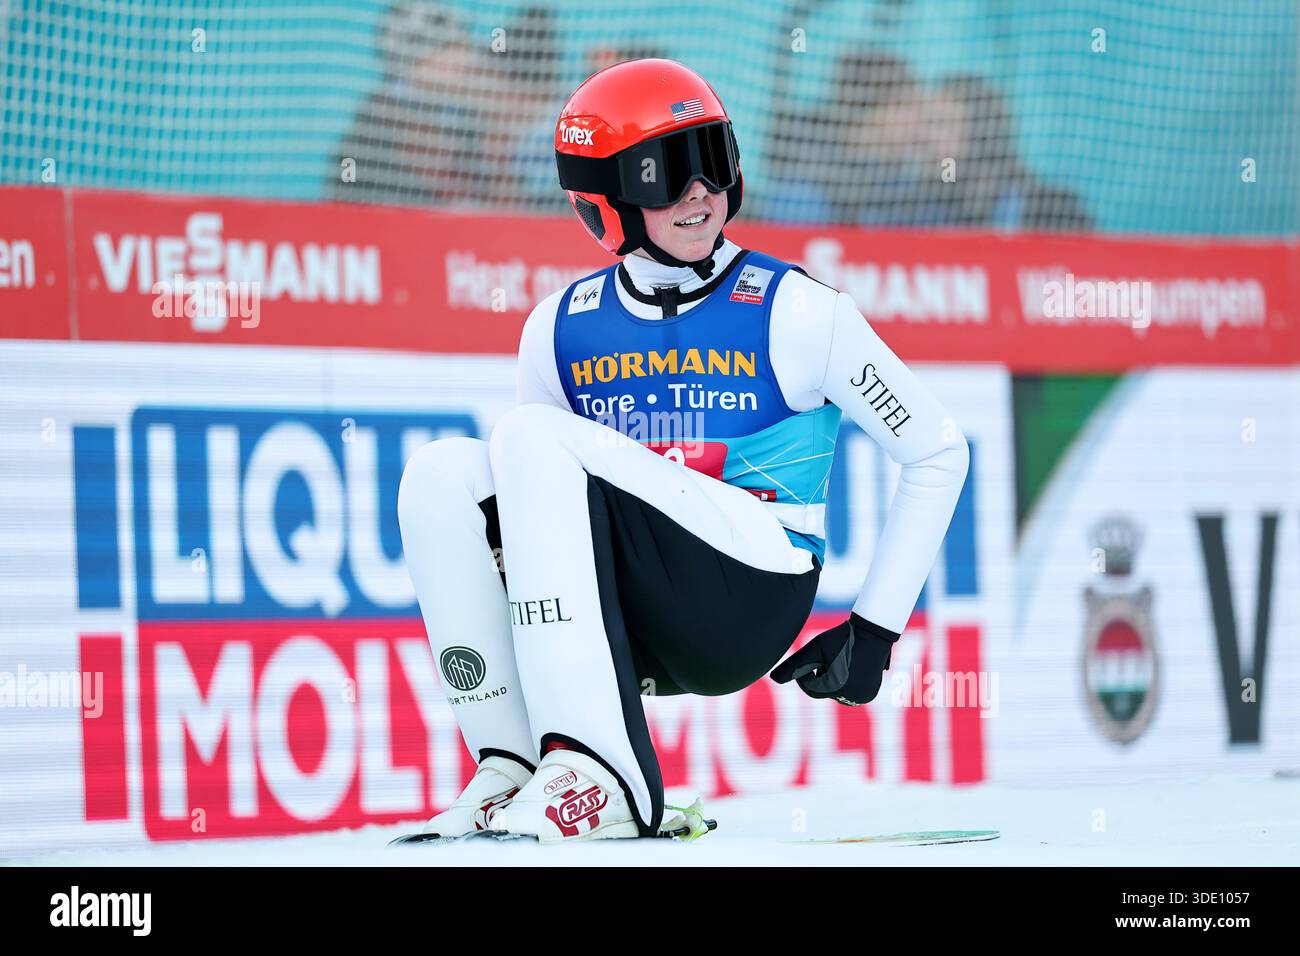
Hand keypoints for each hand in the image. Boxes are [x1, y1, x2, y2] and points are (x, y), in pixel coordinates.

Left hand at [769, 613, 900, 704]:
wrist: (871, 633)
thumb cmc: (839, 639)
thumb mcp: (814, 650)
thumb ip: (793, 666)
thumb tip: (772, 679)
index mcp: (836, 687)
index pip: (810, 689)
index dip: (807, 673)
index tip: (813, 659)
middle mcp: (851, 697)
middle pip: (824, 692)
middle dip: (823, 677)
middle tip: (831, 658)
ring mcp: (862, 697)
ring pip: (837, 693)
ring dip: (834, 681)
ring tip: (841, 662)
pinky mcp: (870, 694)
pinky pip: (851, 693)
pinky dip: (847, 683)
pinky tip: (850, 667)